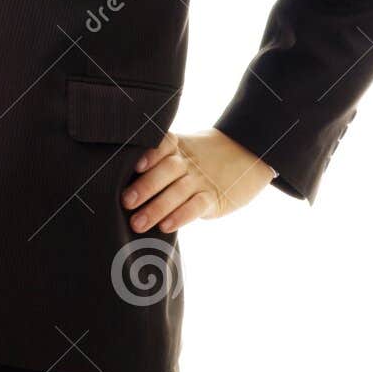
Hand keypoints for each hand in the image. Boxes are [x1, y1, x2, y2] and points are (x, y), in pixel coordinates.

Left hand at [121, 129, 275, 231]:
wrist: (248, 155)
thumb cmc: (204, 157)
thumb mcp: (186, 151)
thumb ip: (161, 161)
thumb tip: (124, 182)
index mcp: (178, 148)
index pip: (164, 145)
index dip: (150, 154)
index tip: (135, 165)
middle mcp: (189, 162)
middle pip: (167, 170)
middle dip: (145, 186)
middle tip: (126, 202)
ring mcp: (202, 179)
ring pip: (178, 192)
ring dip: (156, 208)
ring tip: (138, 223)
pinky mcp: (215, 198)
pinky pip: (196, 206)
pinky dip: (181, 216)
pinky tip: (166, 226)